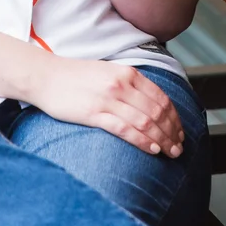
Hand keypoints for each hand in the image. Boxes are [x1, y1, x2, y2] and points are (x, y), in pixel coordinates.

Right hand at [34, 57, 184, 157]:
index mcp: (127, 73)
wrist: (45, 77)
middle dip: (172, 131)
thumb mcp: (107, 72)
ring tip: (171, 152)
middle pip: (157, 111)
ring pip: (145, 121)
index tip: (179, 131)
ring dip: (162, 139)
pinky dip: (143, 140)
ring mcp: (108, 99)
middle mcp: (121, 84)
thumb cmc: (75, 77)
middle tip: (179, 147)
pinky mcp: (94, 114)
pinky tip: (152, 149)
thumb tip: (149, 102)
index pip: (160, 97)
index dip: (174, 117)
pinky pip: (125, 129)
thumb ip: (128, 84)